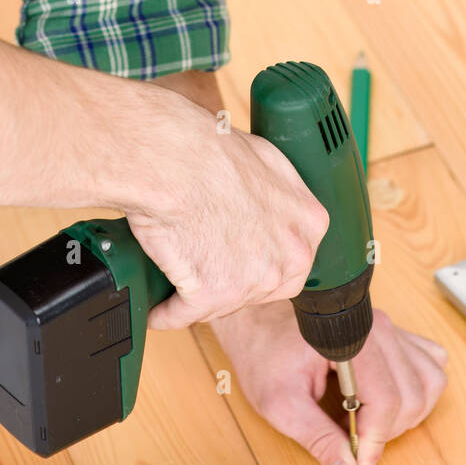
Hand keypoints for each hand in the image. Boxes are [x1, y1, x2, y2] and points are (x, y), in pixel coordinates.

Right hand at [124, 95, 328, 329]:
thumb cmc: (211, 150)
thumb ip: (279, 194)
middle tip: (207, 265)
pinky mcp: (212, 296)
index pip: (291, 258)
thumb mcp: (266, 160)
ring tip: (176, 279)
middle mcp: (291, 256)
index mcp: (309, 223)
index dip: (260, 256)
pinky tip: (156, 306)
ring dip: (199, 296)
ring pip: (223, 303)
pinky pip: (182, 314)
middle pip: (262, 285)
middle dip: (234, 281)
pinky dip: (164, 312)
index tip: (239, 255)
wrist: (173, 159)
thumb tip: (267, 203)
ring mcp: (254, 280)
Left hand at [210, 300, 447, 464]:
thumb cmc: (264, 351)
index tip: (359, 462)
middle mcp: (377, 327)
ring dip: (409, 413)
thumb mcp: (280, 403)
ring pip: (430, 380)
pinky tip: (390, 401)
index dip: (374, 440)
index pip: (387, 399)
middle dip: (388, 430)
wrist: (258, 319)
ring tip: (372, 422)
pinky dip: (420, 390)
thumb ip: (316, 438)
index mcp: (350, 338)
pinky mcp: (394, 334)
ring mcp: (389, 327)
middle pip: (412, 395)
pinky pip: (430, 363)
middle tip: (356, 443)